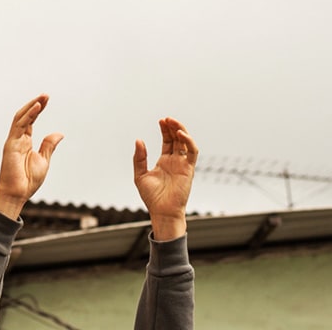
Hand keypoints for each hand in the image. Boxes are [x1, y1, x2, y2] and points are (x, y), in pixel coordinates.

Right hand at [0, 94, 62, 219]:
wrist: (17, 194)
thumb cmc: (28, 181)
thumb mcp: (43, 160)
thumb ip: (49, 145)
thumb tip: (59, 133)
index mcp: (25, 142)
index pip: (30, 121)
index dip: (38, 109)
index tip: (46, 100)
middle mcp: (18, 139)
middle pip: (25, 116)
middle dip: (35, 104)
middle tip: (46, 95)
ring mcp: (13, 141)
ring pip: (20, 118)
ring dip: (31, 106)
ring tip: (42, 98)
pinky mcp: (11, 145)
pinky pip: (19, 126)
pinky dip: (28, 115)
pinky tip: (36, 107)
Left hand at [133, 117, 198, 240]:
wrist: (162, 212)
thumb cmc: (152, 198)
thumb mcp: (140, 175)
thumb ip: (139, 158)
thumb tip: (139, 140)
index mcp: (164, 161)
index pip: (168, 141)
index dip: (165, 130)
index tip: (161, 121)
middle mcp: (175, 161)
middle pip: (177, 139)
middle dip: (173, 127)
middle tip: (167, 119)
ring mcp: (183, 164)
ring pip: (186, 142)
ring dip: (181, 131)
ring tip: (173, 123)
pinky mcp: (189, 169)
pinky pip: (192, 152)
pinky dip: (189, 142)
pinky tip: (180, 134)